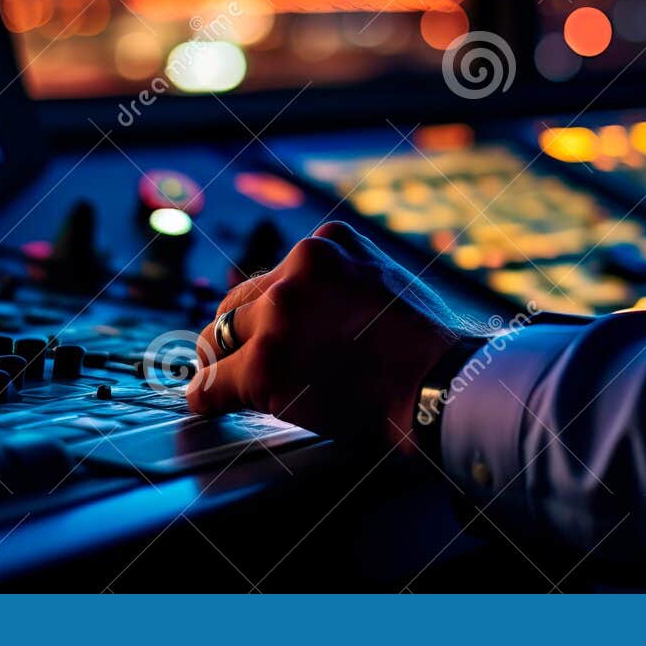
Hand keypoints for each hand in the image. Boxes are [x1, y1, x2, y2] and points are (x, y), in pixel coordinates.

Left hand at [190, 221, 476, 449]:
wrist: (439, 384)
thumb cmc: (427, 345)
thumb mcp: (384, 277)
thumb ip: (342, 279)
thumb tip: (314, 308)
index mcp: (327, 243)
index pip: (274, 276)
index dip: (269, 311)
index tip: (271, 332)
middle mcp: (297, 270)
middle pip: (238, 302)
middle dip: (241, 333)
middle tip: (242, 359)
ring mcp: (278, 317)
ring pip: (218, 338)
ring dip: (224, 363)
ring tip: (228, 383)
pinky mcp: (264, 365)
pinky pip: (212, 382)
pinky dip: (206, 395)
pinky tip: (207, 402)